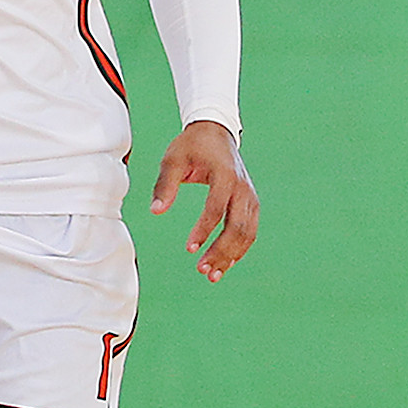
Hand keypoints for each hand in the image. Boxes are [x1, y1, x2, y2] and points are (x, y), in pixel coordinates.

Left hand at [150, 121, 257, 280]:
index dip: (204, 231)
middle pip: (238, 226)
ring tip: (212, 276)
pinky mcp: (251, 203)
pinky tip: (225, 264)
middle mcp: (242, 187)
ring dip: (231, 256)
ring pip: (247, 232)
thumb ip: (165, 185)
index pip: (216, 209)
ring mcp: (250, 196)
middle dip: (221, 251)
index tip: (189, 249)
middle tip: (202, 270)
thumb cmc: (191, 146)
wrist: (216, 131)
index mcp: (225, 175)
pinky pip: (250, 230)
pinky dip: (239, 249)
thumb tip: (156, 211)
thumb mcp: (172, 160)